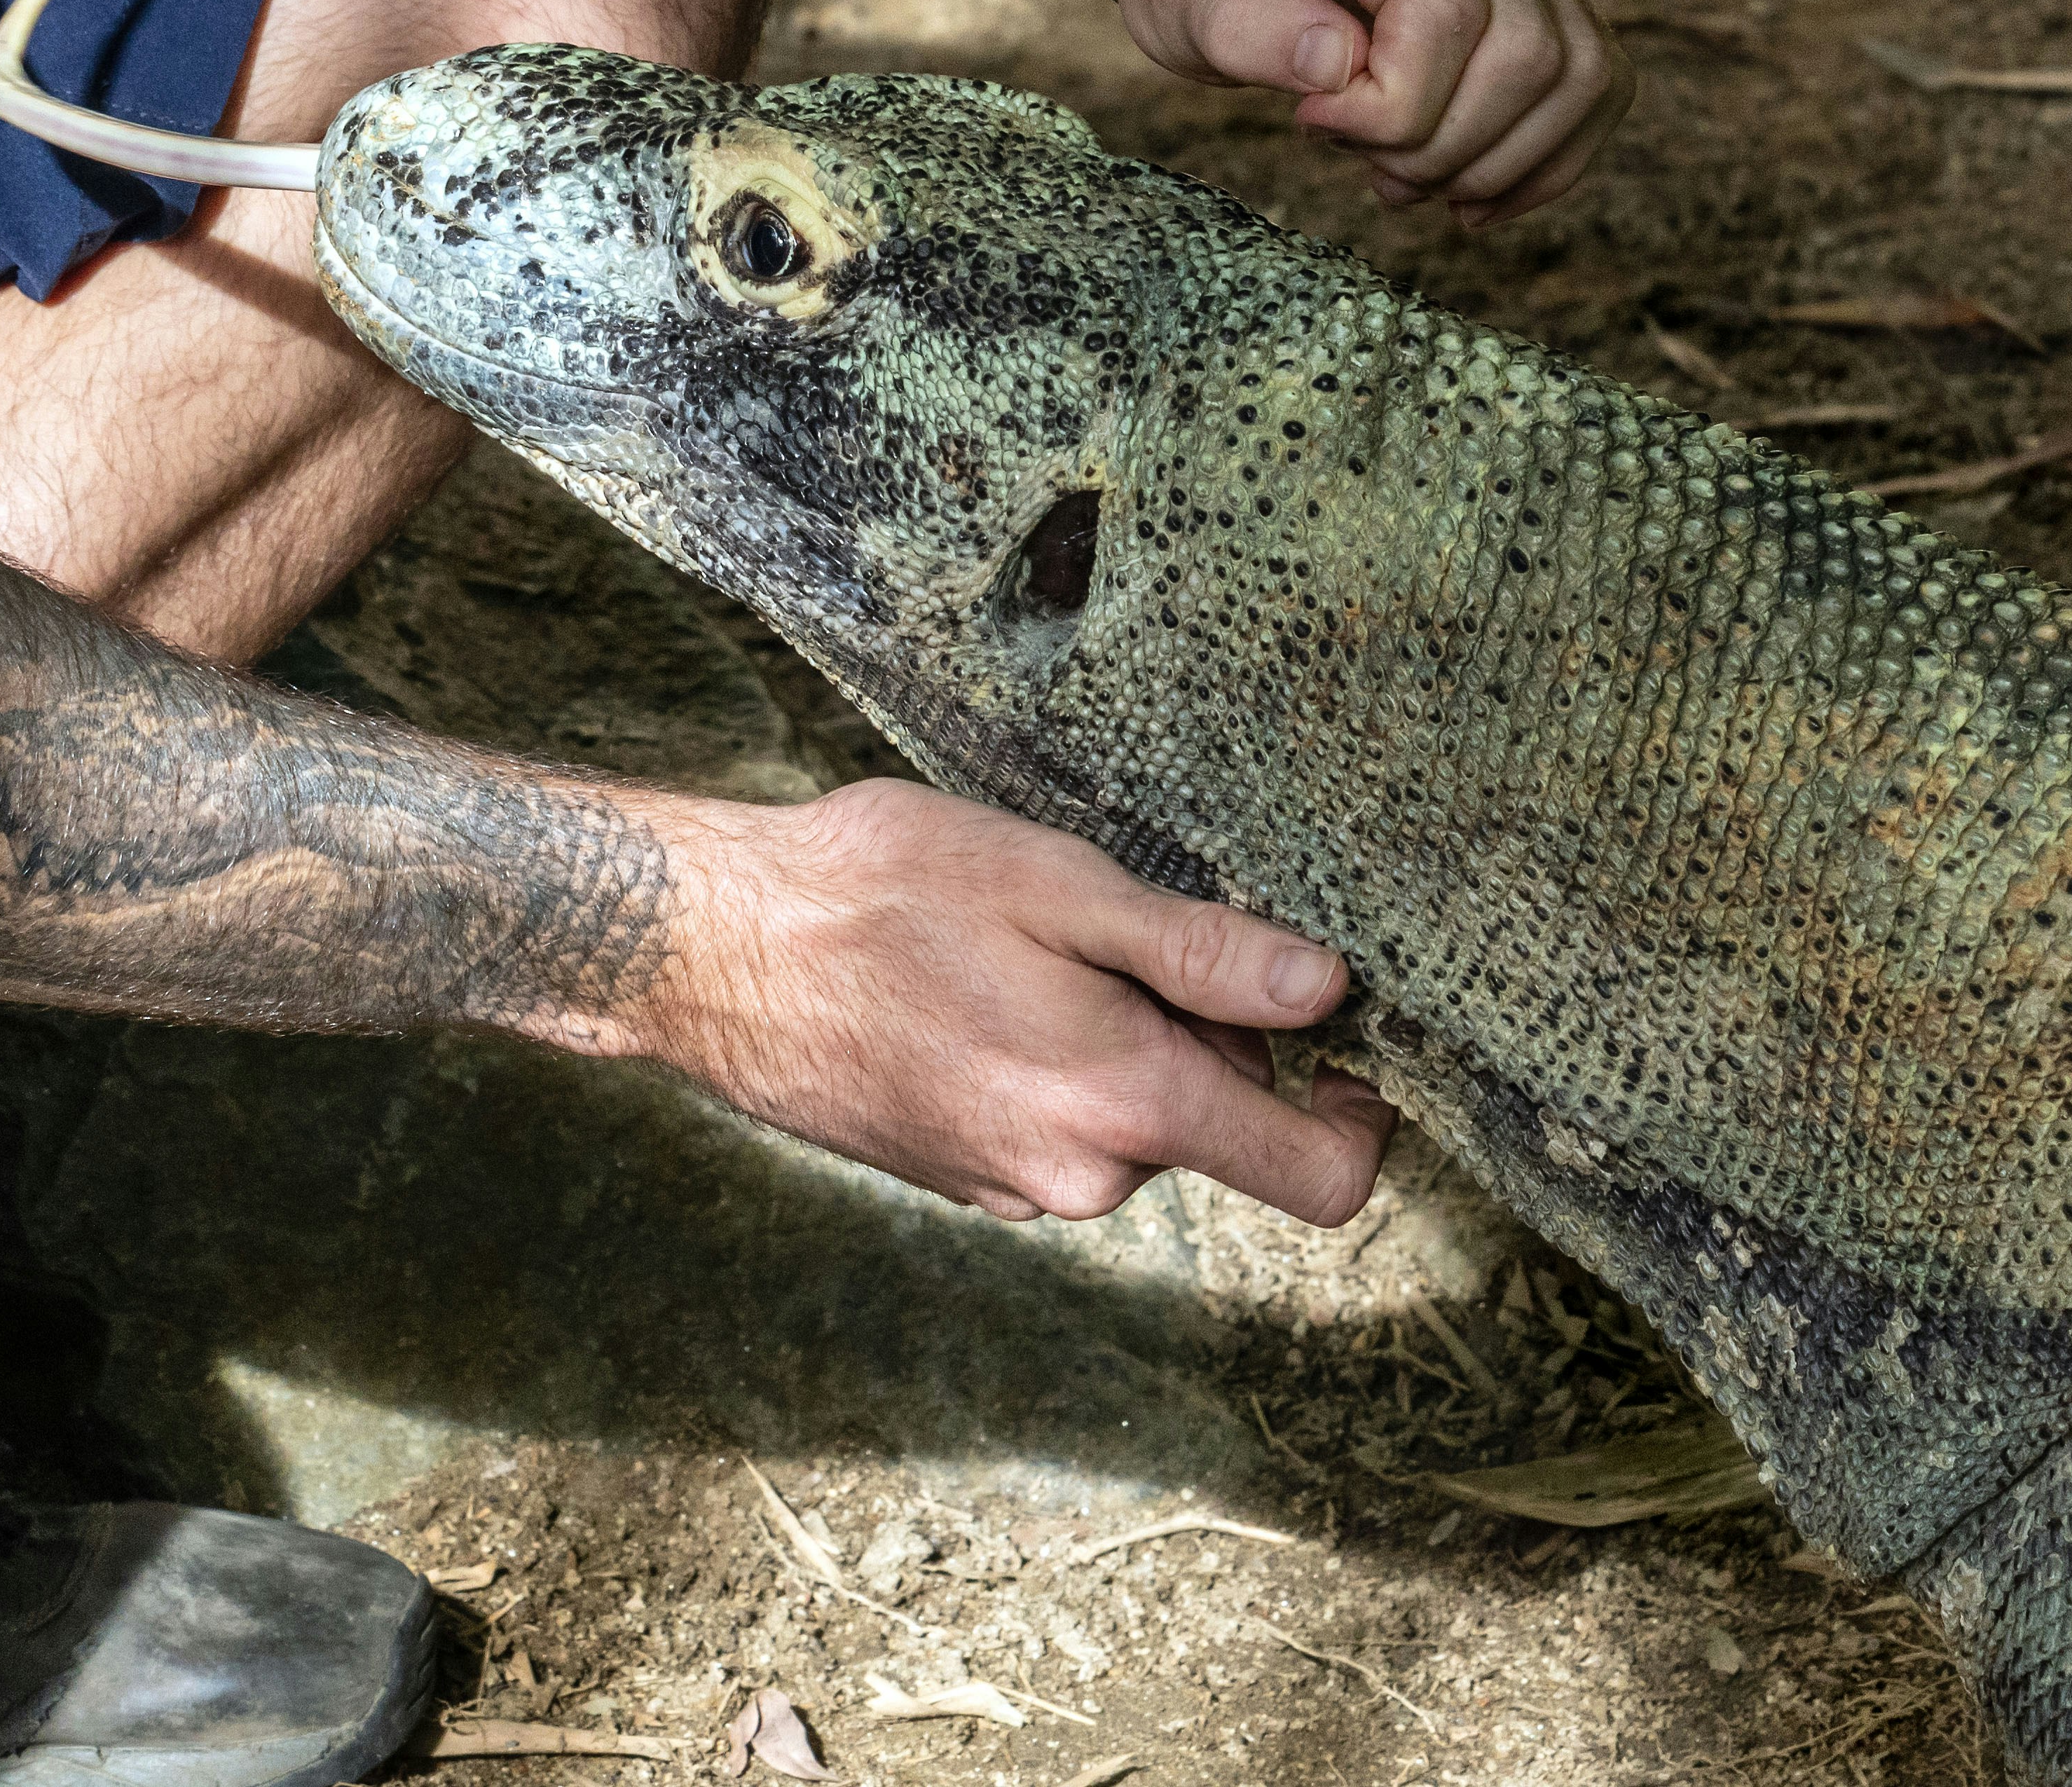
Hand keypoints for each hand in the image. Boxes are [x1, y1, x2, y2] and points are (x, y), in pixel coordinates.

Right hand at [622, 777, 1396, 1223]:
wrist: (711, 949)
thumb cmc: (880, 893)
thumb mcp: (1058, 886)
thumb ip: (1201, 953)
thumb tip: (1327, 990)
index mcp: (1123, 1105)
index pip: (1315, 1179)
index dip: (1360, 1118)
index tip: (1349, 1044)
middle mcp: (1078, 1176)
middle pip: (1214, 1126)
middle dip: (1201, 1037)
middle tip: (1114, 930)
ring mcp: (1012, 1186)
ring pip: (1128, 1122)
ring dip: (1114, 1044)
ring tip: (1019, 948)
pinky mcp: (959, 1175)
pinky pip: (1054, 1127)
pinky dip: (1046, 1063)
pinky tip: (970, 986)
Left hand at [1091, 0, 1630, 220]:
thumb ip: (1246, 28)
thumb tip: (1342, 70)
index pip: (1445, 15)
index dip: (1397, 109)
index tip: (1313, 126)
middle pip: (1529, 48)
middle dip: (1450, 147)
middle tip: (1366, 166)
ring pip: (1580, 64)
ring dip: (1504, 159)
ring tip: (1410, 180)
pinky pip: (1591, 65)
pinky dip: (1548, 149)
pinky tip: (1474, 191)